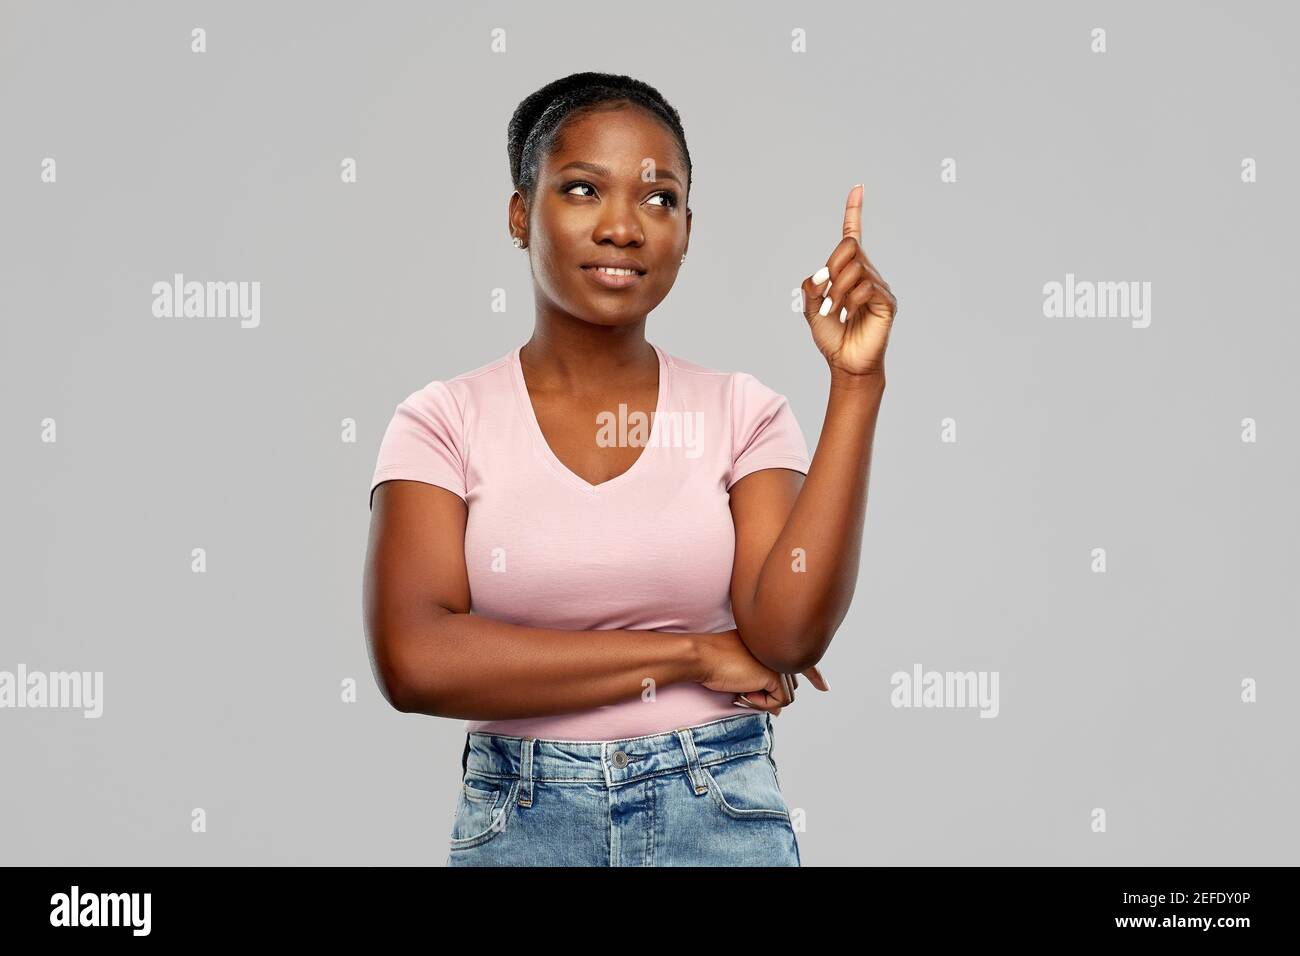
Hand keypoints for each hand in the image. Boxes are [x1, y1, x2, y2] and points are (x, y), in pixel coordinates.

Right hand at [696, 630, 828, 715]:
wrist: (703, 656)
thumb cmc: (716, 663)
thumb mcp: (744, 674)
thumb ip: (765, 687)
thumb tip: (781, 711)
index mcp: (774, 643)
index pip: (800, 662)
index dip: (814, 675)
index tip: (824, 687)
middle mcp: (781, 649)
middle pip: (788, 687)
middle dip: (768, 697)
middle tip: (742, 688)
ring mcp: (780, 660)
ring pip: (786, 696)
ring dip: (763, 700)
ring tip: (742, 687)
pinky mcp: (777, 674)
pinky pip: (781, 702)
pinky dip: (762, 704)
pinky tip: (745, 691)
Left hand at [799, 184, 897, 377]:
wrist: (846, 363)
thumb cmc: (832, 337)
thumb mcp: (811, 309)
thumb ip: (811, 287)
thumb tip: (823, 273)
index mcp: (848, 272)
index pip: (852, 236)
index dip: (854, 212)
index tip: (857, 188)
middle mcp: (866, 274)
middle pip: (850, 248)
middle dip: (833, 267)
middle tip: (826, 295)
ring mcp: (878, 287)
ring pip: (856, 269)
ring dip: (837, 291)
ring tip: (835, 312)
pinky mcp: (886, 301)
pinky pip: (867, 287)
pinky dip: (851, 300)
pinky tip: (849, 315)